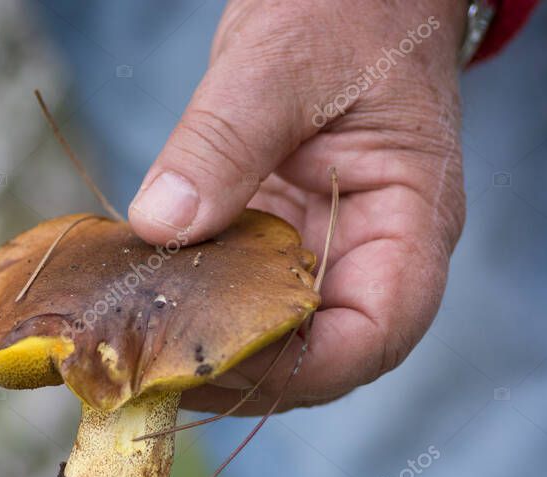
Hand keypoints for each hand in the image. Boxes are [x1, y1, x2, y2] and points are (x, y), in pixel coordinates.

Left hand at [128, 0, 467, 414]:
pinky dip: (193, 307)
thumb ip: (223, 143)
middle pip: (318, 356)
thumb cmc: (340, 14)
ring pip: (273, 337)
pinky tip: (140, 303)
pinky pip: (239, 295)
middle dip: (237, 371)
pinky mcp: (275, 243)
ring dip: (207, 349)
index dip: (299, 367)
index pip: (376, 332)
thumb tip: (162, 225)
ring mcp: (322, 253)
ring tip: (137, 346)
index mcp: (410, 221)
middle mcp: (371, 254)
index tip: (212, 357)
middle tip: (150, 365)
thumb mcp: (279, 65)